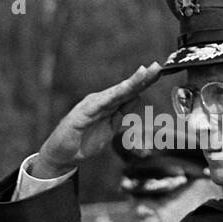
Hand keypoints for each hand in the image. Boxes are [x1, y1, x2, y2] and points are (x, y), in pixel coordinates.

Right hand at [34, 63, 161, 177]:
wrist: (63, 154)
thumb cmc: (85, 140)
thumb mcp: (111, 126)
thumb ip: (123, 112)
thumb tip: (137, 96)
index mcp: (109, 104)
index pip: (130, 92)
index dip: (144, 82)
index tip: (159, 72)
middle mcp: (100, 101)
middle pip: (125, 88)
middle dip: (141, 78)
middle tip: (156, 67)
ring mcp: (91, 106)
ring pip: (114, 93)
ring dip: (129, 83)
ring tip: (143, 73)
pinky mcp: (81, 115)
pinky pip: (98, 104)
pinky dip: (111, 97)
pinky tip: (122, 90)